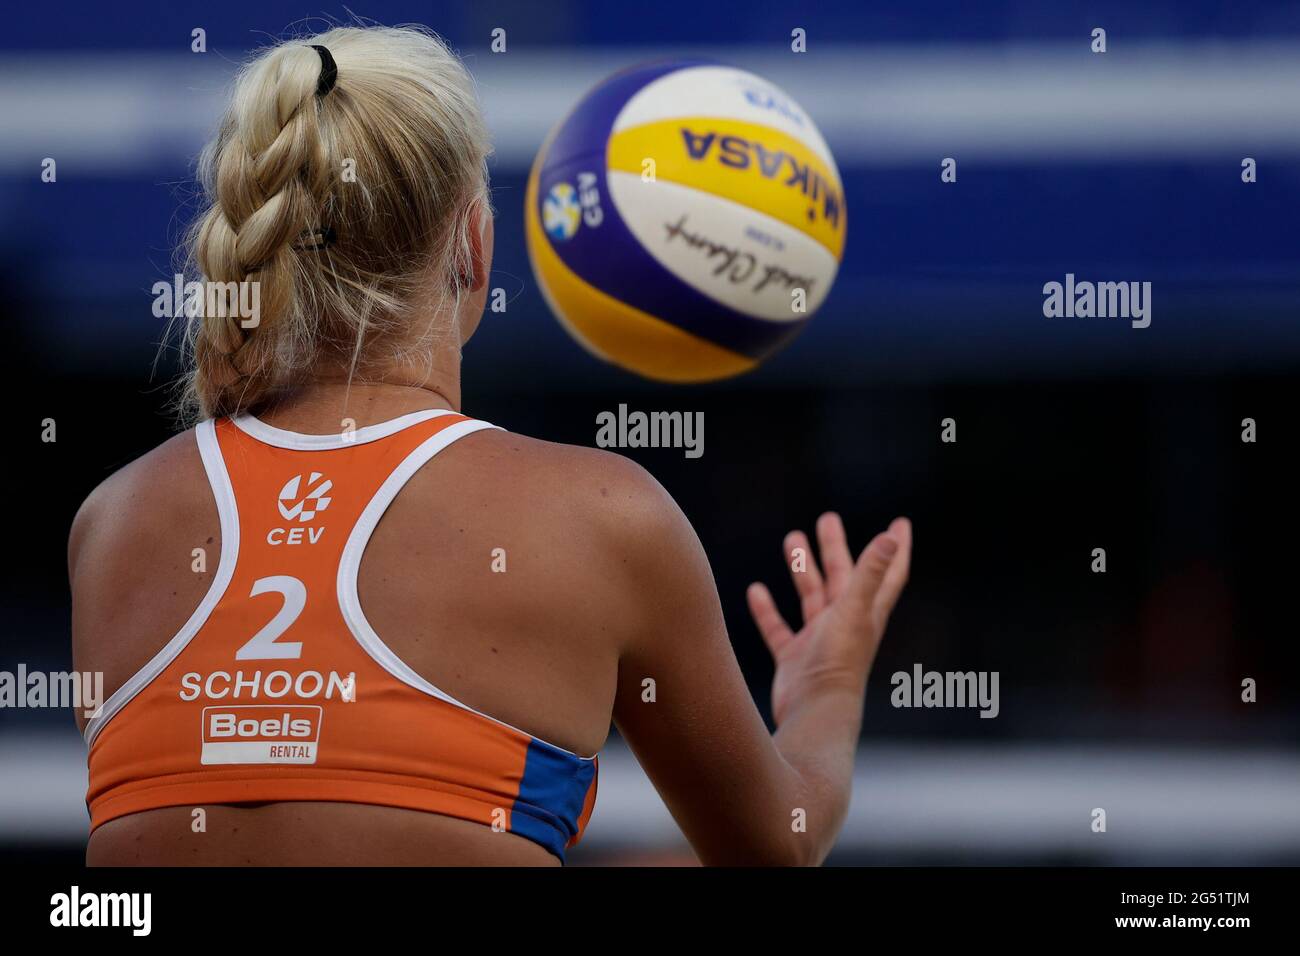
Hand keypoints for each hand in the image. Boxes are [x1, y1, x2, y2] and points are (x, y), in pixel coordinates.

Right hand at [746, 513, 910, 726]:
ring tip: (791, 540)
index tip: (901, 524)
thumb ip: (869, 573)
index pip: (888, 574)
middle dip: (836, 548)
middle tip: (827, 519)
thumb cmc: (839, 664)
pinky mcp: (794, 658)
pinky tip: (756, 591)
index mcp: (866, 613)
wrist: (814, 714)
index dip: (895, 549)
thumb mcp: (854, 611)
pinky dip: (768, 610)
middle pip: (843, 577)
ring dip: (803, 570)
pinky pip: (779, 628)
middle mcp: (845, 625)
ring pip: (811, 597)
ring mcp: (819, 642)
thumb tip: (890, 536)